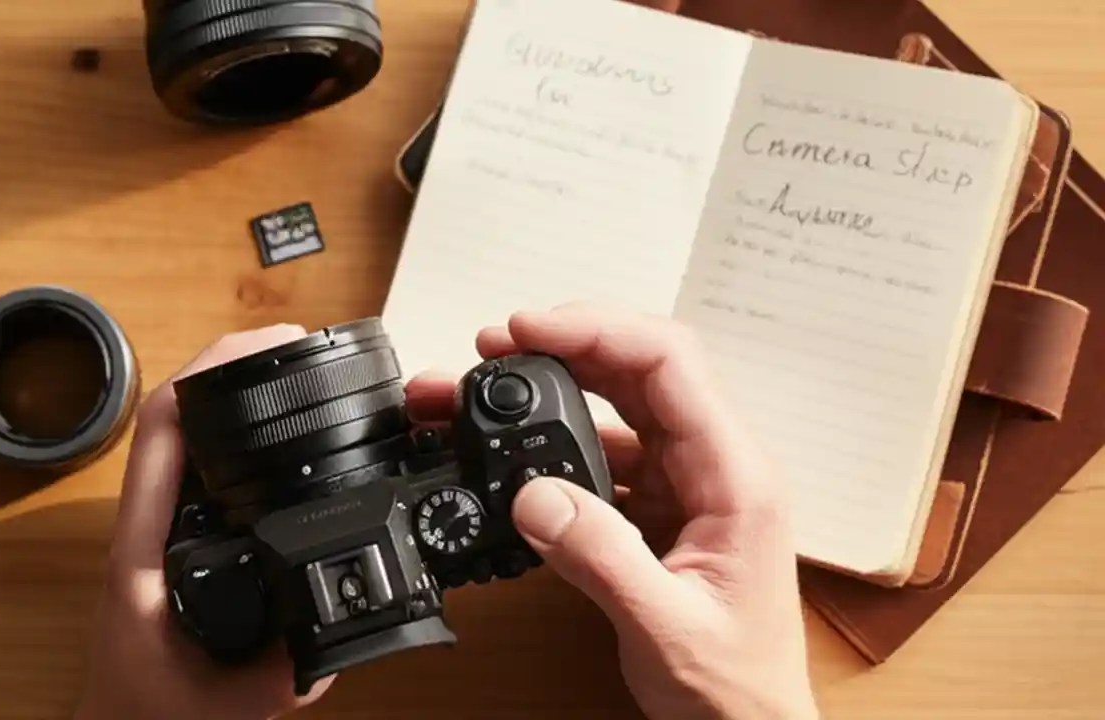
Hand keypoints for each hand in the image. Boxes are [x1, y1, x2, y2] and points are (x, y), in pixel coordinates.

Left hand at [75, 325, 334, 719]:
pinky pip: (202, 466)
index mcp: (144, 548)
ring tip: (287, 363)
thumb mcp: (227, 704)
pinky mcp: (178, 538)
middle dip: (230, 363)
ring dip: (230, 390)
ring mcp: (161, 528)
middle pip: (175, 413)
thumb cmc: (151, 715)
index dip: (211, 373)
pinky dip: (235, 431)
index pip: (164, 432)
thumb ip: (280, 674)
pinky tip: (275, 430)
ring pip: (187, 434)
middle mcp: (148, 526)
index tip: (262, 344)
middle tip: (291, 338)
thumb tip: (333, 636)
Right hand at [406, 306, 818, 719]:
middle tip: (495, 344)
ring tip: (490, 379)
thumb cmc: (735, 685)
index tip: (530, 330)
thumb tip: (535, 494)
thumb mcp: (666, 627)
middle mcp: (715, 463)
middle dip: (564, 342)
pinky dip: (556, 433)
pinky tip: (516, 439)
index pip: (669, 362)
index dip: (596, 330)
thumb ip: (601, 558)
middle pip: (638, 365)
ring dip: (555, 382)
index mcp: (735, 475)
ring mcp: (689, 479)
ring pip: (619, 400)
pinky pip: (608, 444)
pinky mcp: (663, 501)